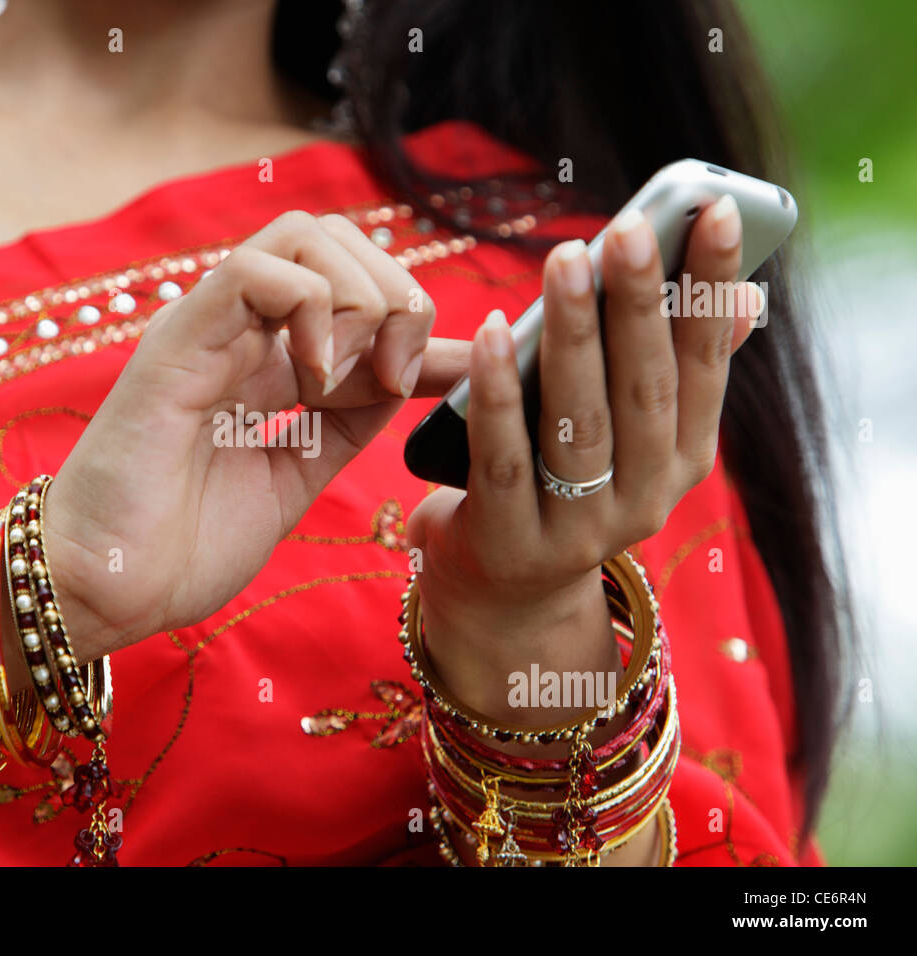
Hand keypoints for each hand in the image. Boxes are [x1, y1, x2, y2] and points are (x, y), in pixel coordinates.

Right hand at [41, 210, 467, 656]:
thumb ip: (353, 419)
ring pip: (303, 237)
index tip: (449, 375)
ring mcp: (205, 328)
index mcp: (263, 359)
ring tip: (358, 375)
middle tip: (402, 374)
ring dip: (360, 297)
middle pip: (336, 239)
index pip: (354, 288)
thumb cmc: (185, 543)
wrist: (107, 589)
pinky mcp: (175, 342)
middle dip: (396, 293)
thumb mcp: (298, 471)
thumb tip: (427, 372)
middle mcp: (236, 330)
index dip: (417, 319)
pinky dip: (310, 309)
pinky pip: (253, 274)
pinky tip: (315, 376)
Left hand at [407, 196, 763, 718]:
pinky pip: (503, 457)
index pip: (704, 366)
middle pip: (644, 390)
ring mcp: (579, 529)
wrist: (504, 595)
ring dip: (572, 334)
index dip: (710, 289)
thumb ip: (672, 371)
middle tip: (629, 228)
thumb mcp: (629, 438)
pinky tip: (491, 331)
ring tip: (563, 261)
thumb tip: (742, 298)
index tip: (712, 214)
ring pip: (578, 420)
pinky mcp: (512, 543)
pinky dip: (497, 392)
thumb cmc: (563, 487)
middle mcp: (645, 499)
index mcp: (682, 462)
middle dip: (639, 304)